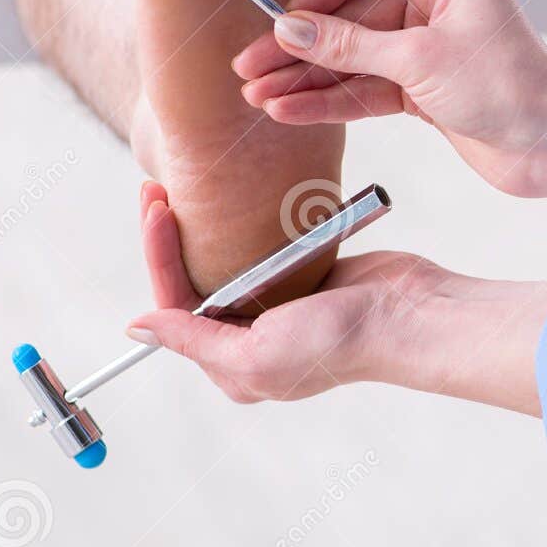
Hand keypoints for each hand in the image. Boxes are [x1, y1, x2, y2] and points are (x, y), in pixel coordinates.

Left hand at [125, 181, 447, 401]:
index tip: (156, 211)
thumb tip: (135, 328)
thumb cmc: (339, 344)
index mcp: (232, 362)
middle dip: (172, 236)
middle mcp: (250, 335)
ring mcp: (279, 304)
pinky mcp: (306, 275)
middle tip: (157, 189)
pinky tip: (231, 195)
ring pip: (224, 258)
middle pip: (194, 279)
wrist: (410, 316)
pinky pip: (262, 246)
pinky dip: (245, 222)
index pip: (176, 304)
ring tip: (185, 185)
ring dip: (205, 225)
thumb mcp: (256, 354)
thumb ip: (193, 339)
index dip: (159, 257)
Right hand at [232, 0, 546, 196]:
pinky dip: (329, 101)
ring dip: (307, 78)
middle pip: (352, 13)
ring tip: (258, 96)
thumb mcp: (417, 60)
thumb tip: (289, 29)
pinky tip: (289, 111)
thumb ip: (348, 45)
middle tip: (250, 65)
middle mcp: (438, 0)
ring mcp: (428, 46)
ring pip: (353, 57)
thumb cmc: (508, 86)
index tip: (288, 16)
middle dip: (301, 44)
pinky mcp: (424, 88)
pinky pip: (366, 89)